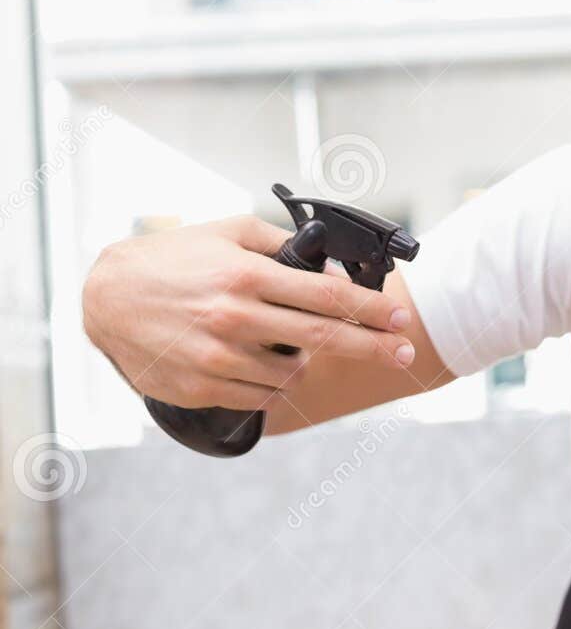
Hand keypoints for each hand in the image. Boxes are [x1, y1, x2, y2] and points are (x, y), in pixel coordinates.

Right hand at [82, 215, 414, 410]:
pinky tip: (258, 363)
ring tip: (286, 343)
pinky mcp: (201, 387)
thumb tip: (333, 269)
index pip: (328, 297)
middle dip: (375, 346)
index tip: (401, 318)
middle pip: (325, 339)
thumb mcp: (229, 233)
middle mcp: (234, 318)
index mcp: (246, 277)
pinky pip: (261, 395)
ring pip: (294, 374)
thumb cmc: (176, 259)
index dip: (373, 310)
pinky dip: (271, 382)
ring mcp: (217, 358)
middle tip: (405, 352)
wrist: (107, 298)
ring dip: (304, 362)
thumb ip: (285, 246)